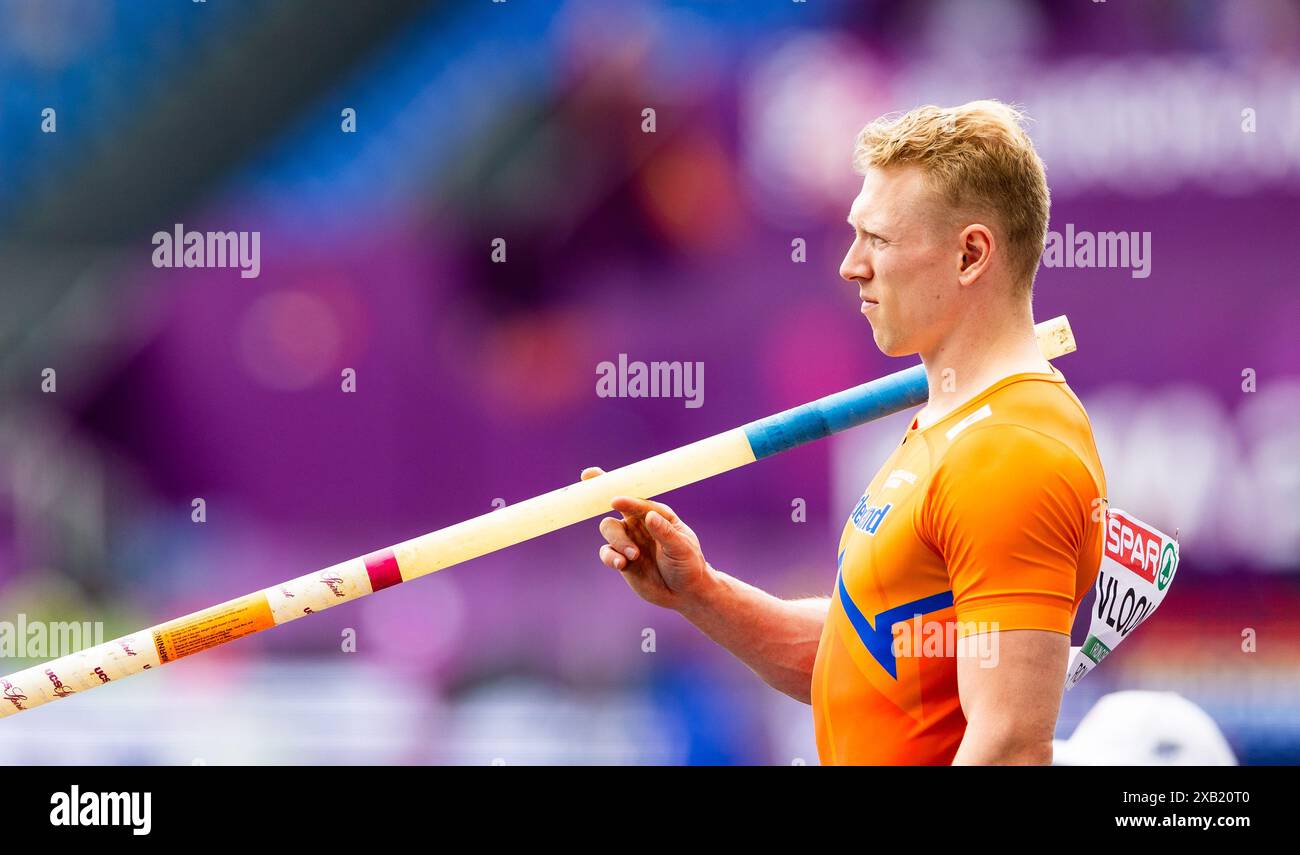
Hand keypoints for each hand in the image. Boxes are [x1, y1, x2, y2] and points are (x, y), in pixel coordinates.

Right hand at [581, 467, 711, 609]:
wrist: (684, 592)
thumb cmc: (688, 565)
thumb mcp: (681, 548)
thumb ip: (665, 532)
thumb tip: (650, 516)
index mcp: (657, 515)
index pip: (639, 503)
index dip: (626, 500)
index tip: (615, 502)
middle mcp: (640, 524)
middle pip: (616, 508)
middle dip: (607, 514)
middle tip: (625, 537)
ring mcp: (629, 541)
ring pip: (608, 529)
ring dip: (617, 541)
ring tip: (633, 556)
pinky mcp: (622, 559)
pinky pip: (607, 552)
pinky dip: (610, 557)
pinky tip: (621, 564)